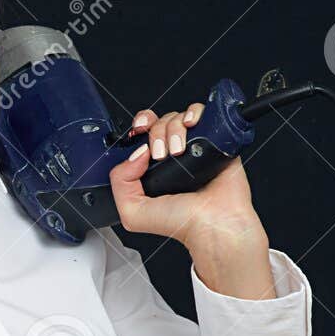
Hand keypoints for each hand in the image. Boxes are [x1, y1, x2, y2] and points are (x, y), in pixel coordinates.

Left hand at [109, 101, 265, 256]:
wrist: (214, 221)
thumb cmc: (183, 222)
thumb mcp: (133, 212)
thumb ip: (119, 182)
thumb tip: (135, 153)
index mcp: (152, 169)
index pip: (141, 136)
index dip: (138, 129)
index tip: (138, 134)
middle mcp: (172, 156)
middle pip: (158, 124)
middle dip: (155, 134)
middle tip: (160, 154)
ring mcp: (194, 146)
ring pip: (177, 118)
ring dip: (173, 129)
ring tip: (178, 151)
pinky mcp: (215, 140)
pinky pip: (202, 113)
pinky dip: (194, 113)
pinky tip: (192, 126)